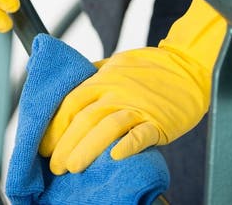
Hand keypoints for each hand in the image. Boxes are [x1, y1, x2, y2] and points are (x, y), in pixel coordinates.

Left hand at [40, 0, 231, 173]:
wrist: (187, 65)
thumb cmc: (150, 66)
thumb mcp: (116, 64)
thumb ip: (94, 76)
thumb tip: (71, 85)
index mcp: (103, 79)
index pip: (71, 102)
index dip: (55, 125)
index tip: (43, 144)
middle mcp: (116, 91)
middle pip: (84, 118)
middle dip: (65, 143)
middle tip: (55, 165)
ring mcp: (137, 105)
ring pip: (106, 126)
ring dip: (87, 148)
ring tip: (73, 167)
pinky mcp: (158, 120)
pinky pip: (140, 133)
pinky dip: (127, 145)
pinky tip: (115, 157)